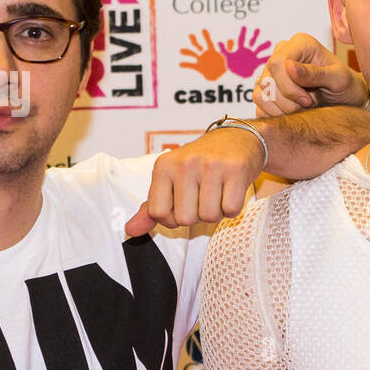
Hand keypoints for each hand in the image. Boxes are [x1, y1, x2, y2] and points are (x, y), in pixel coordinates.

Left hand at [125, 126, 264, 233]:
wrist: (238, 138)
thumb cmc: (202, 163)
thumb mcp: (171, 180)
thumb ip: (151, 208)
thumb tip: (131, 230)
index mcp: (164, 166)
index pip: (158, 213)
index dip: (172, 217)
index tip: (182, 204)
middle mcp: (185, 163)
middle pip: (185, 219)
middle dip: (197, 216)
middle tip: (203, 197)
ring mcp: (211, 165)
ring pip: (209, 217)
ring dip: (216, 212)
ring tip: (218, 194)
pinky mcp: (235, 170)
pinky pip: (231, 210)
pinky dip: (232, 208)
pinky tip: (231, 191)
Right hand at [180, 29, 227, 80]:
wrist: (222, 77)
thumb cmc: (225, 66)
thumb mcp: (228, 56)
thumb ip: (228, 48)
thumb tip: (231, 39)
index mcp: (212, 50)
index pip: (208, 42)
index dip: (206, 36)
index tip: (203, 29)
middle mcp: (205, 54)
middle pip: (198, 45)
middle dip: (194, 40)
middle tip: (190, 35)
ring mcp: (201, 60)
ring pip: (192, 54)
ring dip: (187, 52)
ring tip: (181, 50)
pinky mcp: (199, 67)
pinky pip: (191, 65)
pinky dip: (186, 64)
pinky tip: (180, 64)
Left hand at [219, 26, 271, 78]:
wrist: (239, 74)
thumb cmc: (233, 65)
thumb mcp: (228, 57)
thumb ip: (224, 50)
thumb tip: (218, 42)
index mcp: (241, 49)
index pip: (241, 39)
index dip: (243, 33)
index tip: (244, 26)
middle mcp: (248, 51)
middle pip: (251, 42)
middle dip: (254, 36)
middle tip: (257, 29)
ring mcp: (253, 56)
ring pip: (259, 49)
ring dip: (263, 46)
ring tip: (269, 42)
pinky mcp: (256, 62)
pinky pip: (263, 59)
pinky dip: (267, 58)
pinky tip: (272, 55)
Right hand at [253, 32, 367, 116]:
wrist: (345, 100)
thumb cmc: (346, 86)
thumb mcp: (339, 79)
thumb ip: (316, 74)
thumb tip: (289, 67)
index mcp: (300, 44)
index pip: (277, 63)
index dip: (289, 87)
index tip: (308, 101)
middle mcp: (282, 53)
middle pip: (267, 80)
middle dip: (287, 101)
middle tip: (308, 106)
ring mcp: (272, 71)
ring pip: (260, 94)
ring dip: (281, 109)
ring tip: (302, 110)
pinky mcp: (267, 90)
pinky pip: (260, 106)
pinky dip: (275, 115)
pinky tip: (293, 114)